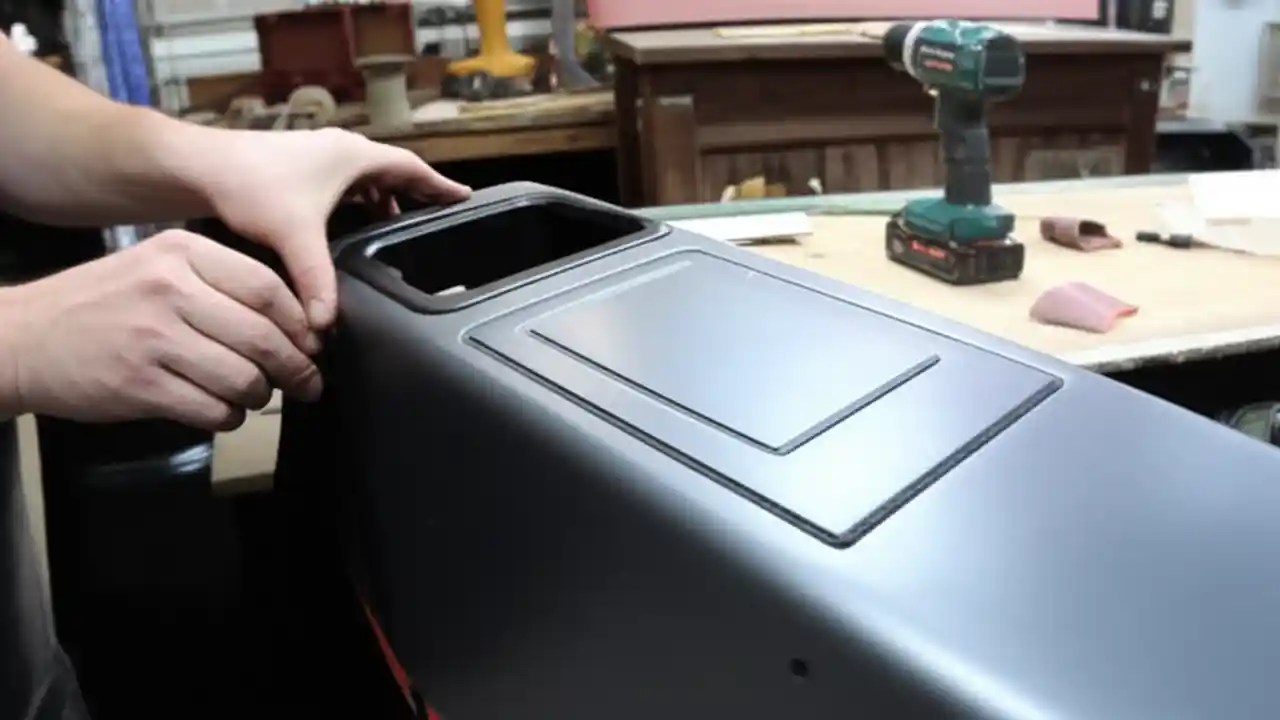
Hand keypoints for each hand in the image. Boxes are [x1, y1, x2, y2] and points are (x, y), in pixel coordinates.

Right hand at [0, 229, 321, 430]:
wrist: (22, 337)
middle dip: (297, 367)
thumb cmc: (101, 303)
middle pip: (264, 337)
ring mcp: (153, 339)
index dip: (302, 324)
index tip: (316, 343)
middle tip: (308, 381)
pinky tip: (221, 410)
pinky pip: (212, 410)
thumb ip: (219, 283)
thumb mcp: (157, 267)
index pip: (268, 288)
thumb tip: (296, 320)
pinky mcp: (139, 385)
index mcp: (181, 254)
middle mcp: (169, 291)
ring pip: (244, 379)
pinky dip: (228, 417)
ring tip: (254, 394)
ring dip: (260, 395)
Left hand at [204, 128, 470, 329]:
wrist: (197, 167)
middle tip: (431, 218)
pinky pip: (341, 187)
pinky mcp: (294, 170)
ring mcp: (315, 158)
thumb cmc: (248, 184)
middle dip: (412, 196)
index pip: (412, 169)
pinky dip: (354, 205)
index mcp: (352, 157)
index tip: (465, 198)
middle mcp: (338, 151)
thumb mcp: (293, 237)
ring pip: (363, 180)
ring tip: (393, 227)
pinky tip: (346, 230)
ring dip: (380, 201)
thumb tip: (328, 322)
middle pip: (390, 173)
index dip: (440, 186)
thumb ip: (317, 280)